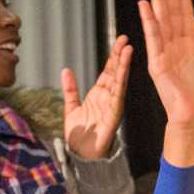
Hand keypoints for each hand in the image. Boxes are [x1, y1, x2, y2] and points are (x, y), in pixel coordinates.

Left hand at [61, 36, 133, 160]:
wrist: (81, 156)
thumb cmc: (79, 135)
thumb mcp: (70, 107)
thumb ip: (70, 89)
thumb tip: (66, 70)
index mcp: (99, 95)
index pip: (108, 72)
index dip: (113, 57)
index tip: (119, 42)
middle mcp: (108, 98)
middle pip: (115, 72)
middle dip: (120, 55)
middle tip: (125, 38)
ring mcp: (112, 105)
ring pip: (119, 81)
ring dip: (123, 65)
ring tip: (127, 48)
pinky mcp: (113, 115)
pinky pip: (118, 96)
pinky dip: (121, 82)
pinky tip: (123, 71)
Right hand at [138, 0, 193, 166]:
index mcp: (189, 47)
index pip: (185, 15)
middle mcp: (175, 47)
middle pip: (171, 14)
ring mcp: (165, 54)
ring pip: (162, 21)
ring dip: (158, 0)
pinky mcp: (157, 64)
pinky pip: (153, 39)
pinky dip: (149, 22)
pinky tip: (145, 6)